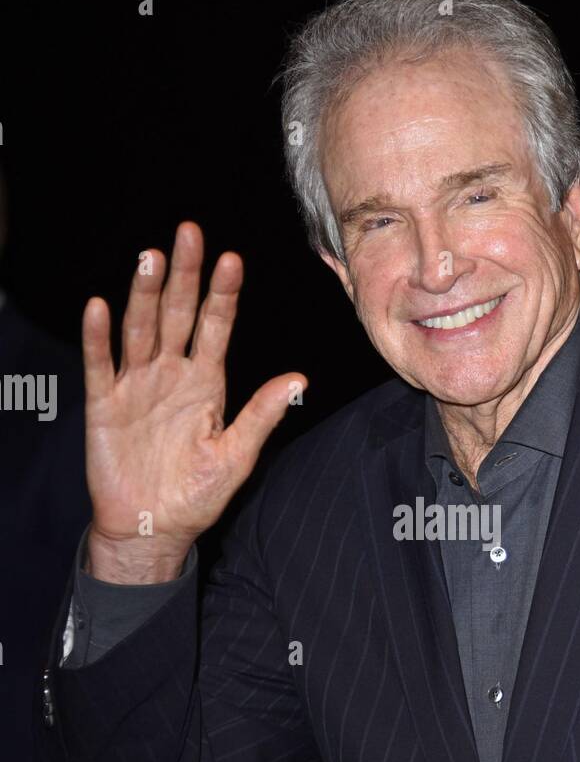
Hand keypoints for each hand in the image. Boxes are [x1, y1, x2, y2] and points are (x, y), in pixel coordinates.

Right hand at [82, 221, 306, 581]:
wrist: (153, 527)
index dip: (223, 294)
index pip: (216, 327)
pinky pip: (101, 365)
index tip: (231, 261)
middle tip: (189, 233)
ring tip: (150, 259)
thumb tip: (299, 379)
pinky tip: (100, 308)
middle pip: (177, 314)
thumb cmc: (197, 494)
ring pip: (140, 329)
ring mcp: (137, 385)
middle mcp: (171, 374)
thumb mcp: (237, 455)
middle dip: (184, 274)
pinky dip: (99, 337)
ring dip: (144, 294)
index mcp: (206, 382)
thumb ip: (262, 414)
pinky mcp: (105, 404)